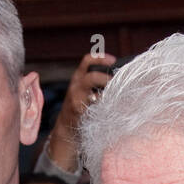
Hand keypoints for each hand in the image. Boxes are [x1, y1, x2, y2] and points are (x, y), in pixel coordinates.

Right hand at [45, 52, 116, 172]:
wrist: (66, 124)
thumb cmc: (80, 103)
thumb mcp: (82, 87)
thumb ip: (94, 79)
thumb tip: (118, 74)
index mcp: (78, 77)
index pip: (87, 61)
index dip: (101, 58)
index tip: (113, 61)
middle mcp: (76, 87)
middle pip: (91, 77)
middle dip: (106, 79)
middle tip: (115, 83)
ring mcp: (77, 101)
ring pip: (93, 95)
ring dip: (106, 96)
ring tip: (114, 97)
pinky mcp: (80, 113)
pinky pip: (94, 109)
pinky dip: (104, 109)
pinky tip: (110, 109)